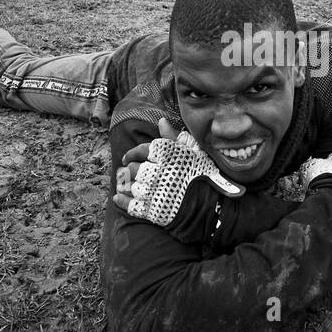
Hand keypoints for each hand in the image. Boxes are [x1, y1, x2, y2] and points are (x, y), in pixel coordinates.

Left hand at [113, 118, 243, 225]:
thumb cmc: (205, 175)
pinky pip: (131, 205)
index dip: (132, 153)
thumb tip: (161, 121)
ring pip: (131, 186)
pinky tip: (118, 197)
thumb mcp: (194, 152)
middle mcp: (157, 172)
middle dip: (130, 170)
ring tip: (123, 183)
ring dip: (124, 184)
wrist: (214, 205)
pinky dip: (122, 201)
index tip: (128, 157)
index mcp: (166, 156)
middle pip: (134, 169)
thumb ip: (174, 137)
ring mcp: (154, 192)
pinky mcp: (153, 210)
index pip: (141, 150)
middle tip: (126, 172)